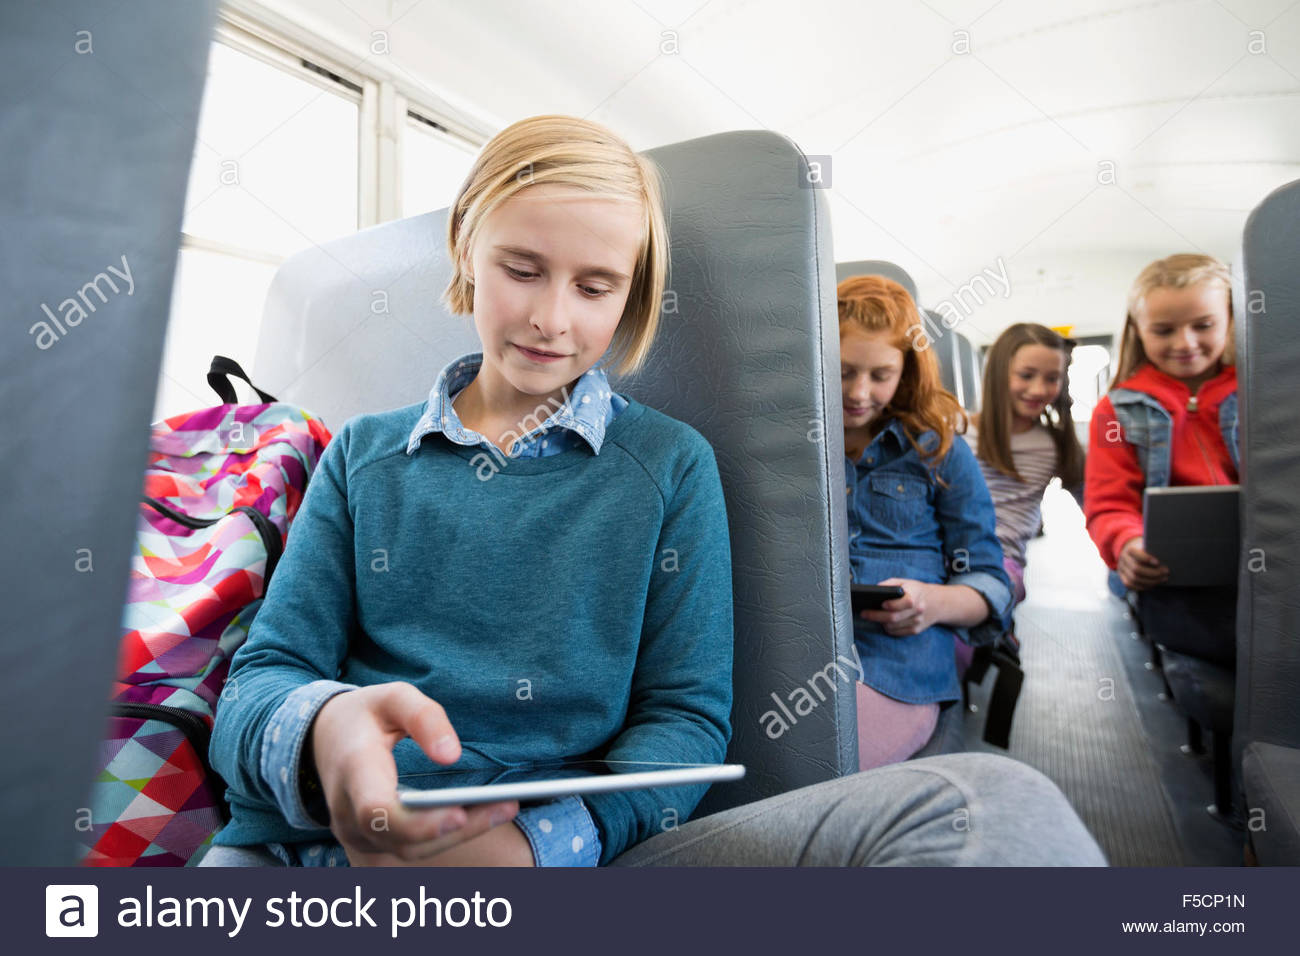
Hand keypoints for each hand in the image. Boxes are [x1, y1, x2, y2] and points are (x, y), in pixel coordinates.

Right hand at [309, 682, 519, 865]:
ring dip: (461, 834)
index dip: (417, 822)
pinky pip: (412, 848)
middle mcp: (348, 812)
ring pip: (411, 850)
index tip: (458, 812)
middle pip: (403, 839)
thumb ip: (423, 717)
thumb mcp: (391, 697)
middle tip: (507, 805)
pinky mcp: (372, 840)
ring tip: (506, 807)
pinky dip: (448, 836)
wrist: (324, 738)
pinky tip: (485, 815)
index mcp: (353, 770)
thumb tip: (452, 755)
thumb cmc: (364, 715)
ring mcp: (357, 833)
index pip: (377, 811)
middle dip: (457, 828)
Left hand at [858, 577, 937, 636]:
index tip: (881, 604)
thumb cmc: (915, 590)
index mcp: (915, 595)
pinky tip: (882, 622)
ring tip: (872, 616)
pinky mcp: (916, 630)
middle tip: (864, 613)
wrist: (936, 603)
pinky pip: (897, 633)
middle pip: (894, 618)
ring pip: (894, 627)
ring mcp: (917, 622)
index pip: (905, 602)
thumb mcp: (904, 582)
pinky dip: (888, 628)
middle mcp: (918, 610)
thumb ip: (889, 585)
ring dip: (880, 623)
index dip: (892, 604)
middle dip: (876, 616)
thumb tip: (874, 591)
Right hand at [1117, 537, 1168, 590]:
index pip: (1135, 554)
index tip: (1158, 562)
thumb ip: (1154, 550)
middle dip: (1153, 573)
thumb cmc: (1144, 548)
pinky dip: (1144, 586)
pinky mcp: (1122, 578)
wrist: (1130, 552)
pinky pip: (1131, 585)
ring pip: (1134, 579)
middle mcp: (1123, 559)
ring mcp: (1121, 569)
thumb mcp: (1147, 545)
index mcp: (1129, 549)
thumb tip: (1168, 556)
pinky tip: (1154, 584)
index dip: (1146, 559)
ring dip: (1151, 581)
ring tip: (1163, 579)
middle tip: (1166, 573)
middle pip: (1136, 569)